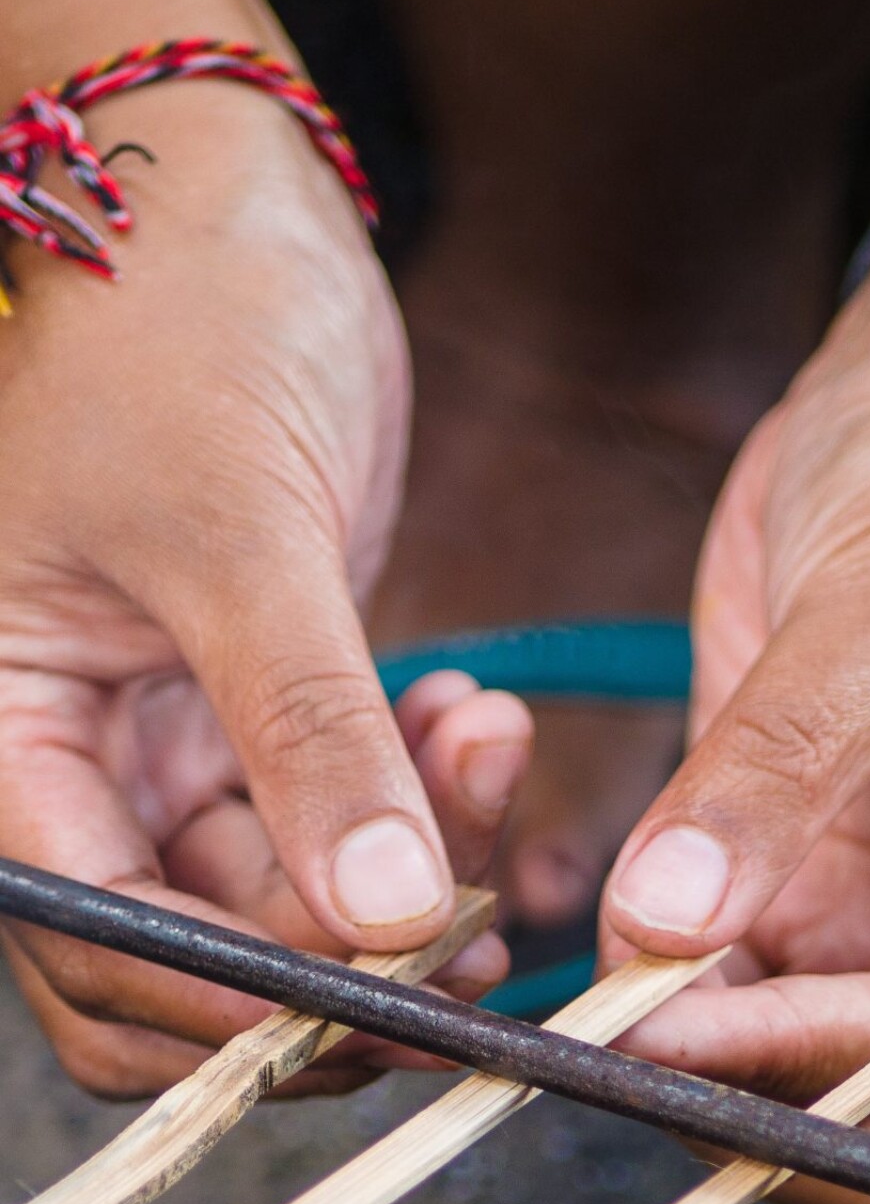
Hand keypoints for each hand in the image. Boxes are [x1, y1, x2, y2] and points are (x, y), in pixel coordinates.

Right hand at [0, 81, 531, 1095]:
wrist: (227, 200)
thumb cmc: (176, 325)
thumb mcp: (237, 533)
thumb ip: (307, 733)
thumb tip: (382, 922)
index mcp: (4, 725)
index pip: (98, 939)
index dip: (236, 1003)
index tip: (383, 992)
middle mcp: (73, 757)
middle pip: (196, 953)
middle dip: (337, 958)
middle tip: (467, 920)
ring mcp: (168, 740)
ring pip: (290, 893)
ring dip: (408, 861)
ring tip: (486, 745)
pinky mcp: (258, 707)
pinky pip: (344, 812)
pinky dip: (421, 797)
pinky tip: (473, 718)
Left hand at [602, 158, 869, 1203]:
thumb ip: (768, 785)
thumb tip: (661, 934)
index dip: (807, 1057)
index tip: (660, 1037)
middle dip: (762, 1104)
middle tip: (617, 1063)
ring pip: (787, 1056)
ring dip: (685, 1054)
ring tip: (571, 1018)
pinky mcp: (796, 861)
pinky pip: (718, 972)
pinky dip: (650, 979)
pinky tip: (578, 956)